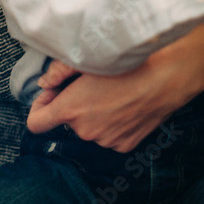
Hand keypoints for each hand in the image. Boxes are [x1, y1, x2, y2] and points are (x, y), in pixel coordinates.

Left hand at [28, 35, 203, 151]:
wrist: (168, 76)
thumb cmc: (128, 63)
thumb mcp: (87, 58)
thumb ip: (58, 71)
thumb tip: (45, 81)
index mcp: (71, 109)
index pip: (35, 123)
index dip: (39, 105)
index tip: (51, 92)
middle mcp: (86, 130)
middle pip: (67, 119)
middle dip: (73, 102)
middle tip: (90, 81)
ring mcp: (106, 140)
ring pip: (90, 127)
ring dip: (94, 113)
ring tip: (112, 91)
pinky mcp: (125, 144)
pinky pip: (109, 134)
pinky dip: (112, 122)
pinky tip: (125, 103)